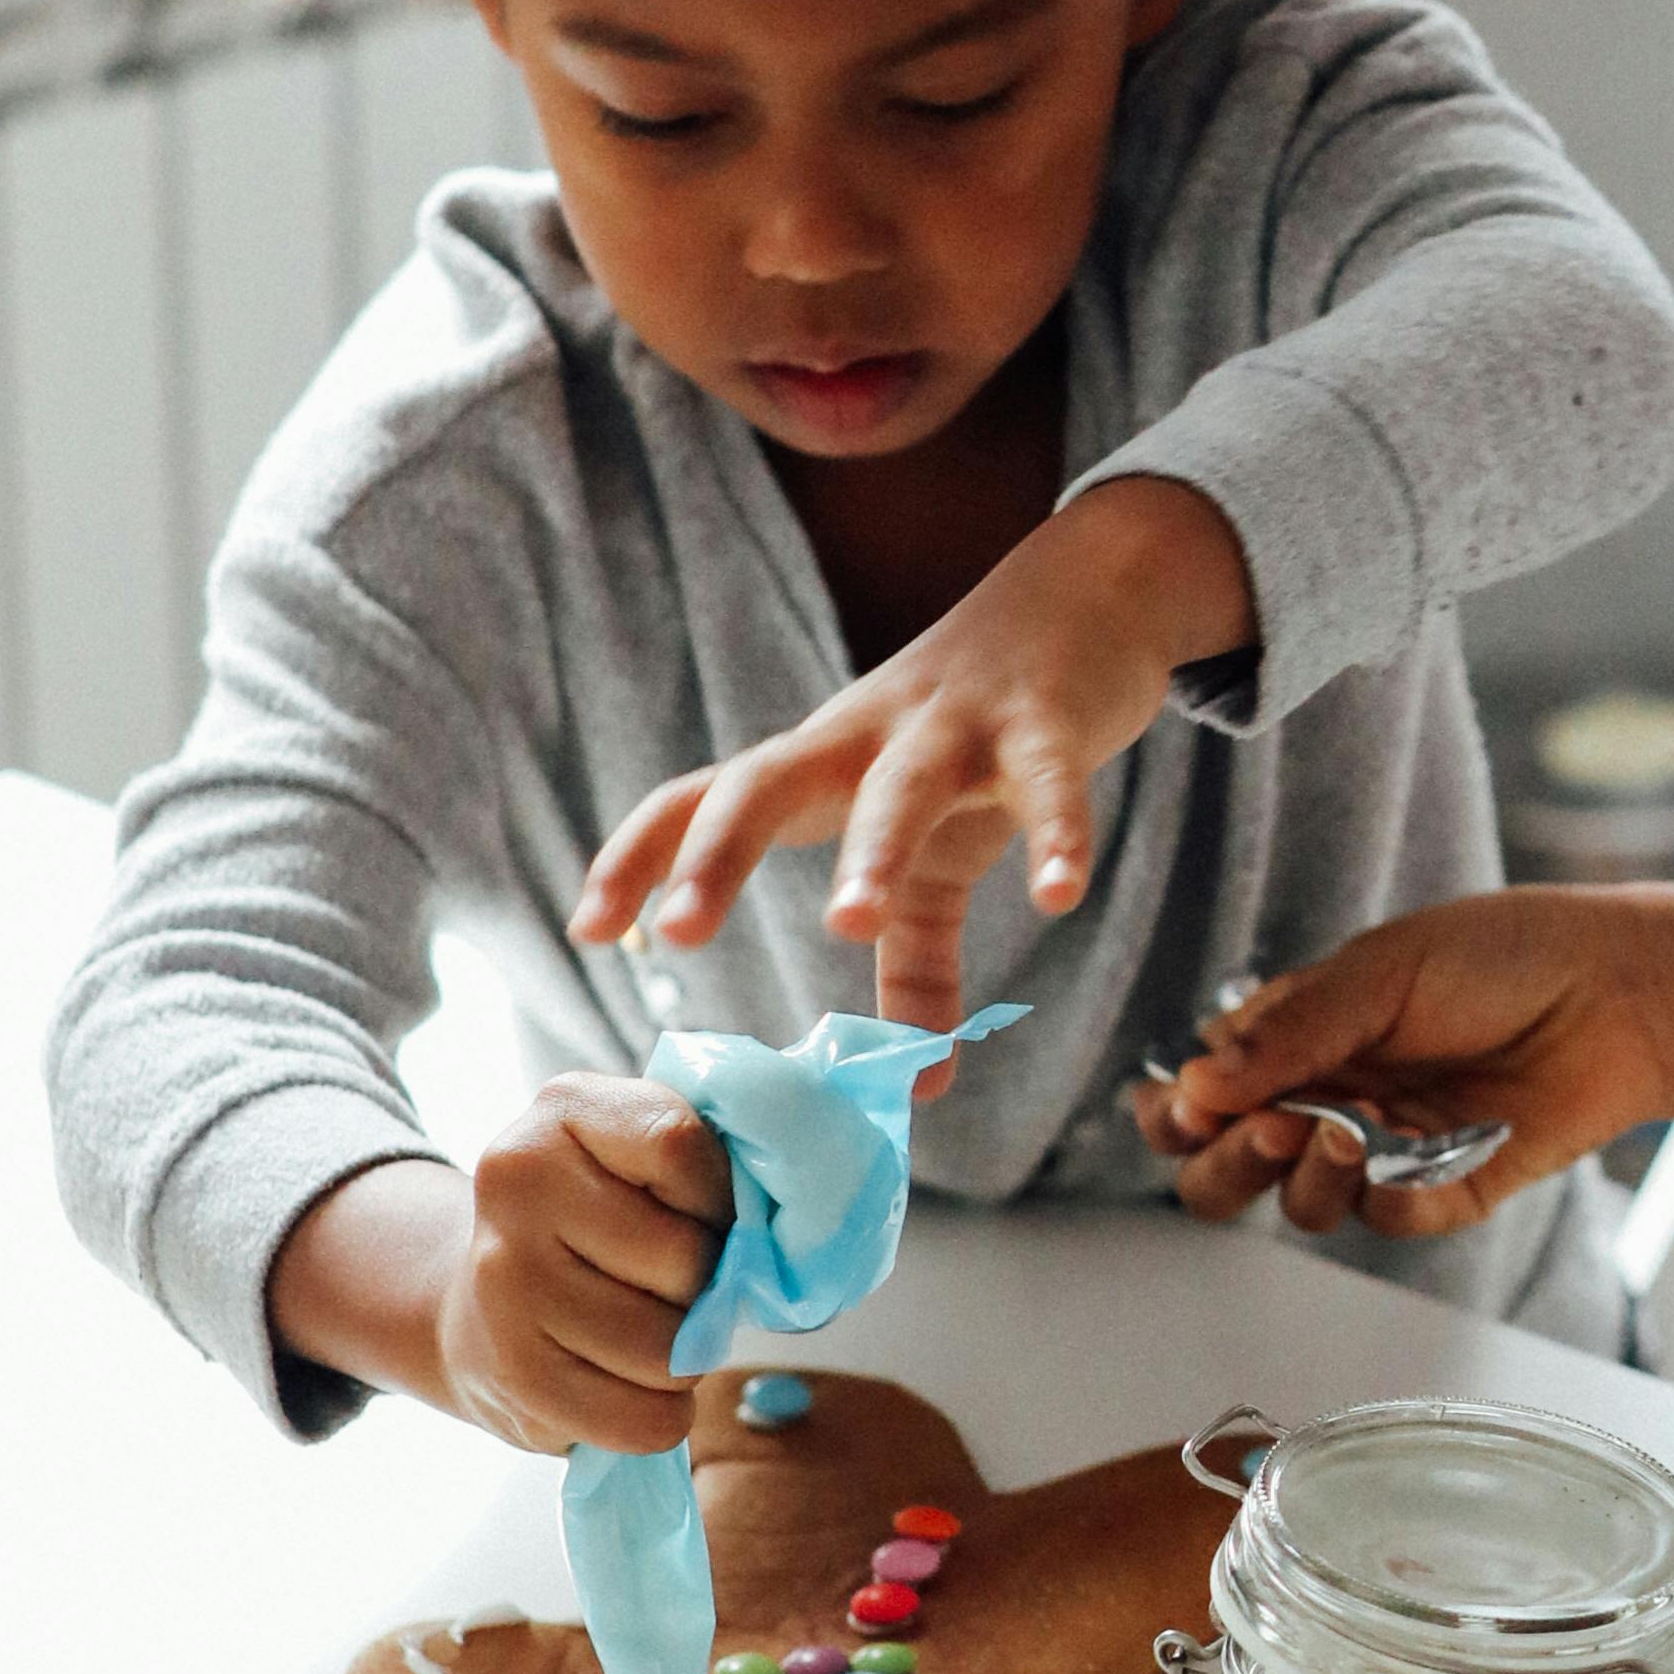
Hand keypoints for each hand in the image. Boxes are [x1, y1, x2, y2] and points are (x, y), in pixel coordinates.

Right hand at [432, 1066, 731, 1453]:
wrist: (474, 1305)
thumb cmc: (598, 1230)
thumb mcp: (640, 1163)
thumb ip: (714, 1169)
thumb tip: (792, 1239)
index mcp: (566, 1107)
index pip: (681, 1145)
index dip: (722, 1199)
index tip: (713, 1219)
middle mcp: (518, 1181)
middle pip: (685, 1259)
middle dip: (705, 1291)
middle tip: (673, 1291)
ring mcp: (506, 1277)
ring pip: (669, 1350)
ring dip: (684, 1360)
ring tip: (644, 1335)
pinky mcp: (512, 1369)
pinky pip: (642, 1419)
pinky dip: (657, 1414)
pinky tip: (623, 1383)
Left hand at [572, 481, 1247, 1043]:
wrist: (1084, 594)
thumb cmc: (984, 733)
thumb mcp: (942, 848)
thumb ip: (918, 961)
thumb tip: (922, 1079)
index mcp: (820, 766)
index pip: (702, 798)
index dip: (639, 856)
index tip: (588, 931)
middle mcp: (865, 735)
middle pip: (766, 781)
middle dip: (715, 853)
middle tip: (675, 933)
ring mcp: (955, 723)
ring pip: (901, 782)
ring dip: (872, 847)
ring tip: (847, 922)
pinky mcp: (1046, 718)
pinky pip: (1046, 778)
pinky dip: (1054, 833)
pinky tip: (1058, 894)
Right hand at [1136, 888, 1673, 1236]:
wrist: (1616, 989)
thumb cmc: (1503, 958)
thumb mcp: (1381, 972)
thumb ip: (1289, 1034)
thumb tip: (1197, 1083)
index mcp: (1300, 1041)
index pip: (1204, 1099)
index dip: (1178, 1115)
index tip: (1186, 1108)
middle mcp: (1331, 1101)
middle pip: (1230, 1173)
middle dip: (1225, 1162)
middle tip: (1264, 1130)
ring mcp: (1385, 1151)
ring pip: (1302, 1206)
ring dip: (1304, 1177)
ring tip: (1342, 1129)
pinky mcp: (1444, 1189)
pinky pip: (1386, 1219)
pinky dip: (1379, 1194)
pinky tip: (1396, 1151)